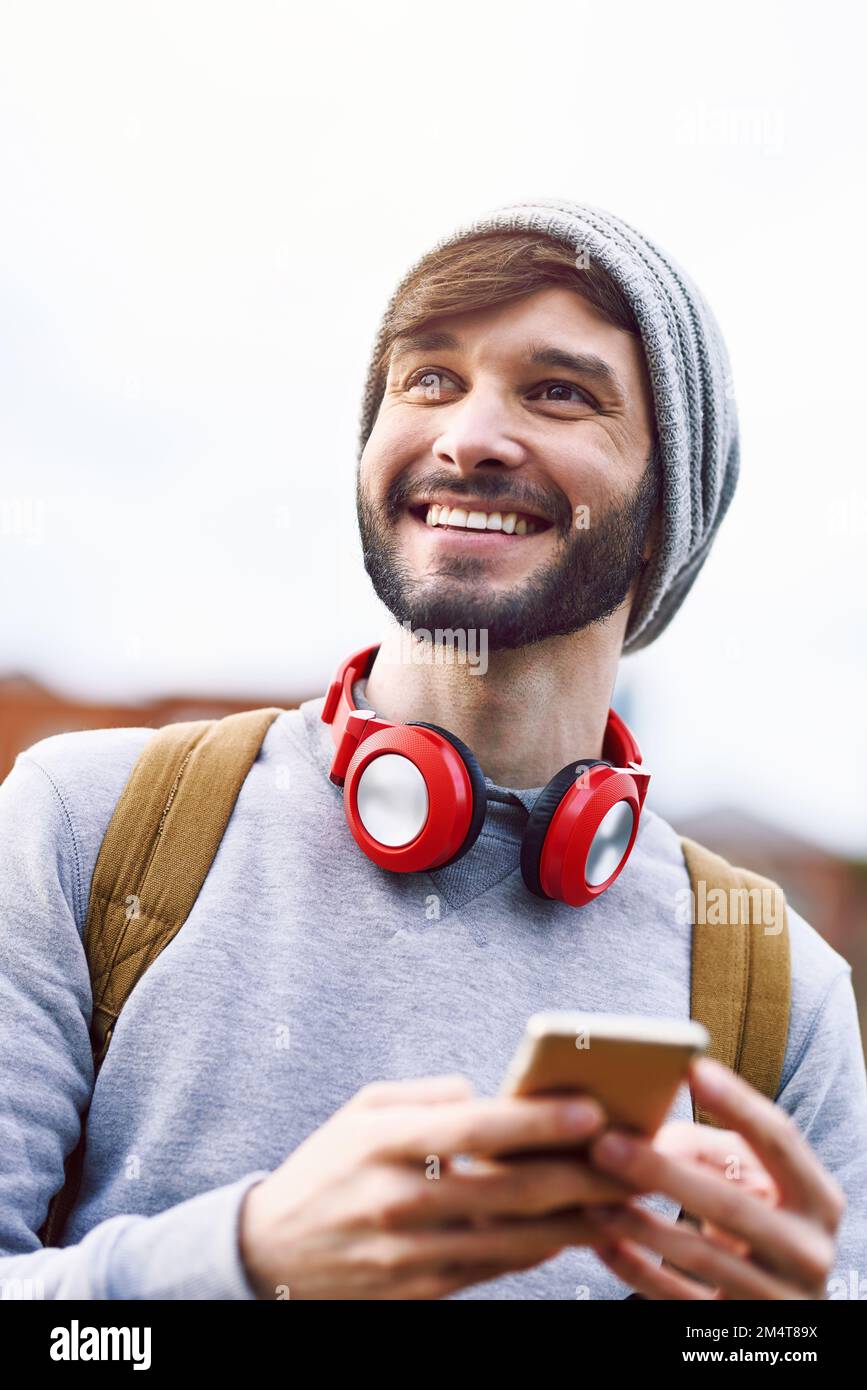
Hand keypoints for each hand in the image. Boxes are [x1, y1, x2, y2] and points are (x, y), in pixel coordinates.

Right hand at [238, 1073, 632, 1298]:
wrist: (270, 1255)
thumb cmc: (327, 1167)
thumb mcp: (360, 1110)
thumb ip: (425, 1095)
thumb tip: (487, 1094)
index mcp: (382, 1143)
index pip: (472, 1129)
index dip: (536, 1122)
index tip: (591, 1111)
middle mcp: (399, 1200)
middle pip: (509, 1189)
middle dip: (581, 1175)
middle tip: (635, 1158)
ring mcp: (411, 1254)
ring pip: (514, 1239)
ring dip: (577, 1221)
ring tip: (626, 1200)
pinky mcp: (420, 1292)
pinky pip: (495, 1271)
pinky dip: (540, 1251)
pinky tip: (575, 1231)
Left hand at [584, 1056, 845, 1299]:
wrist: (785, 1308)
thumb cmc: (762, 1224)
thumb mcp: (762, 1187)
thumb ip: (716, 1153)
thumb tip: (653, 1136)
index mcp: (818, 1199)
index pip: (780, 1140)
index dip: (737, 1103)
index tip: (692, 1069)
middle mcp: (808, 1250)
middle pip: (728, 1204)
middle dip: (660, 1172)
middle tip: (605, 1144)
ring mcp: (778, 1297)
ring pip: (697, 1253)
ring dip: (635, 1221)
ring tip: (589, 1194)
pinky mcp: (740, 1330)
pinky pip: (679, 1299)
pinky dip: (635, 1268)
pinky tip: (601, 1241)